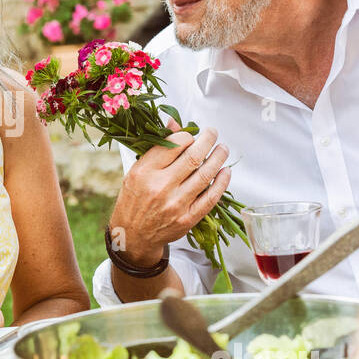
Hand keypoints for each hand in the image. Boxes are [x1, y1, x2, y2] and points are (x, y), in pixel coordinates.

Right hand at [108, 120, 229, 264]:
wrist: (133, 235)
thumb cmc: (134, 199)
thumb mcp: (137, 170)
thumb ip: (157, 148)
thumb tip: (174, 123)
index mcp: (145, 171)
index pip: (174, 144)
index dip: (187, 135)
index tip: (191, 134)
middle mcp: (160, 187)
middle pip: (193, 156)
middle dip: (208, 140)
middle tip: (213, 133)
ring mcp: (176, 204)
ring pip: (206, 174)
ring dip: (219, 157)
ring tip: (223, 149)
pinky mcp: (188, 218)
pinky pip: (211, 197)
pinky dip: (222, 182)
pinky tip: (226, 172)